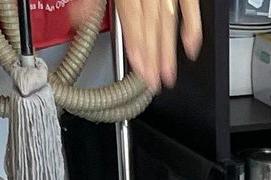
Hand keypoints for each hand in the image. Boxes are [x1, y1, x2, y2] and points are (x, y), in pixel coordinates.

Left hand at [69, 0, 202, 88]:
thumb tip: (78, 18)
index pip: (132, 16)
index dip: (137, 44)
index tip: (140, 68)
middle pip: (152, 22)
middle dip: (153, 54)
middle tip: (154, 82)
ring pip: (169, 17)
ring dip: (169, 48)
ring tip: (168, 74)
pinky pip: (189, 2)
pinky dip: (192, 24)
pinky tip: (191, 45)